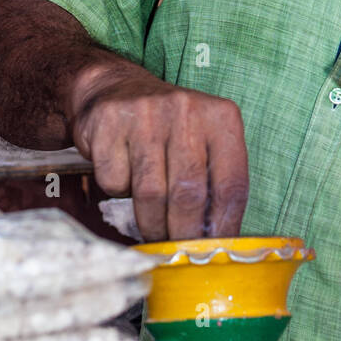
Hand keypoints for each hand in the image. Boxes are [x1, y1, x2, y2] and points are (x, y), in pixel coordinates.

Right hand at [68, 62, 248, 241]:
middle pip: (189, 194)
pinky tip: (124, 179)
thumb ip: (215, 180)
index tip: (215, 249)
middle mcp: (186, 110)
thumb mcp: (204, 140)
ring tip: (154, 233)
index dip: (224, 226)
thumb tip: (219, 239)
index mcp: (221, 117)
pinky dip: (119, 193)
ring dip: (152, 224)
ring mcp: (146, 114)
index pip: (231, 184)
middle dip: (184, 234)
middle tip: (179, 252)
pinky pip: (115, 181)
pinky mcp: (109, 123)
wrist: (115, 88)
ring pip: (151, 193)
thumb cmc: (168, 127)